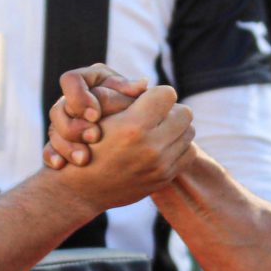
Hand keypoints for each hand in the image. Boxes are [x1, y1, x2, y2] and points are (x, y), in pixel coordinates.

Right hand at [42, 63, 147, 169]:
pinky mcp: (60, 144)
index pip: (71, 81)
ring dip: (67, 146)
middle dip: (74, 127)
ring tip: (84, 158)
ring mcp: (63, 123)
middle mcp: (72, 101)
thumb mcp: (131, 99)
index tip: (95, 115)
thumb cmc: (133, 112)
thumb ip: (130, 92)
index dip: (80, 97)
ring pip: (54, 132)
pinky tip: (61, 165)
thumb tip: (142, 84)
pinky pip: (48, 150)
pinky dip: (54, 157)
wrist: (130, 146)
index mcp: (88, 82)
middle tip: (94, 137)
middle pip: (59, 109)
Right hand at [62, 83, 192, 209]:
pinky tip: (160, 146)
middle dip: (169, 110)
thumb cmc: (86, 143)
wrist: (81, 188)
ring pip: (189, 132)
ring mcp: (161, 166)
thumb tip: (147, 82)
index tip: (145, 101)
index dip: (156, 94)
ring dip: (175, 128)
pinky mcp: (165, 178)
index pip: (168, 94)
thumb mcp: (97, 113)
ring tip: (156, 130)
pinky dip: (178, 147)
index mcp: (134, 127)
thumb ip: (122, 94)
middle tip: (153, 115)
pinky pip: (189, 153)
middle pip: (185, 113)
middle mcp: (151, 148)